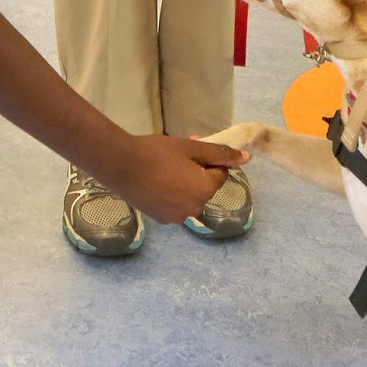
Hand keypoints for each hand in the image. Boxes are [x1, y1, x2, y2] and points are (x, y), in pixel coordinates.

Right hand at [110, 134, 247, 223]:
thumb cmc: (157, 152)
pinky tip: (155, 181)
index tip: (192, 148)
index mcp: (205, 190)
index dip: (208, 159)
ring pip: (189, 196)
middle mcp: (195, 208)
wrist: (120, 165)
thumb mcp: (190, 147)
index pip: (220, 174)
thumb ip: (219, 153)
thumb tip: (246, 158)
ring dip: (184, 183)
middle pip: (204, 187)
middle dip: (196, 171)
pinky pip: (175, 205)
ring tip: (163, 167)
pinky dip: (171, 194)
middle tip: (177, 155)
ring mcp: (177, 217)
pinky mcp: (161, 219)